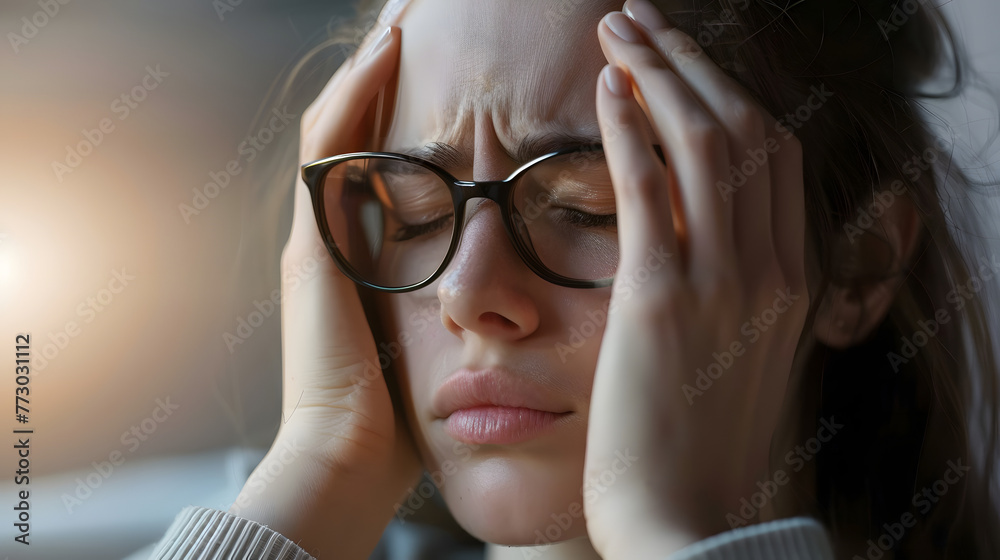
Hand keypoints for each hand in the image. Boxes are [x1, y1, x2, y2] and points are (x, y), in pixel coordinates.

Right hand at [229, 25, 421, 559]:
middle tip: (420, 18)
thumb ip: (446, 300)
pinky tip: (386, 51)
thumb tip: (501, 285)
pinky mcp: (313, 241)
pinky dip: (356, 94)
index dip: (404, 103)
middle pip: (354, 124)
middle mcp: (333, 230)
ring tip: (404, 17)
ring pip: (336, 121)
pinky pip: (330, 147)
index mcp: (361, 249)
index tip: (445, 62)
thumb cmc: (396, 413)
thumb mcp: (428, 339)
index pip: (380, 153)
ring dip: (370, 65)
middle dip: (384, 70)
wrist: (349, 458)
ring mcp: (317, 231)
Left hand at [583, 3, 808, 557]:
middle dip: (694, 62)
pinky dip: (632, 130)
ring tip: (620, 28)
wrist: (691, 527)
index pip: (774, 159)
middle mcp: (773, 270)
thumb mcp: (738, 359)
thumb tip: (698, 238)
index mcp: (793, 282)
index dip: (728, 94)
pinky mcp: (663, 303)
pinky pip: (651, 190)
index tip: (683, 61)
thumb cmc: (698, 449)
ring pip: (708, 143)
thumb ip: (733, 292)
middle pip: (748, 131)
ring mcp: (725, 283)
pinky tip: (607, 88)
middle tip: (644, 18)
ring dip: (661, 73)